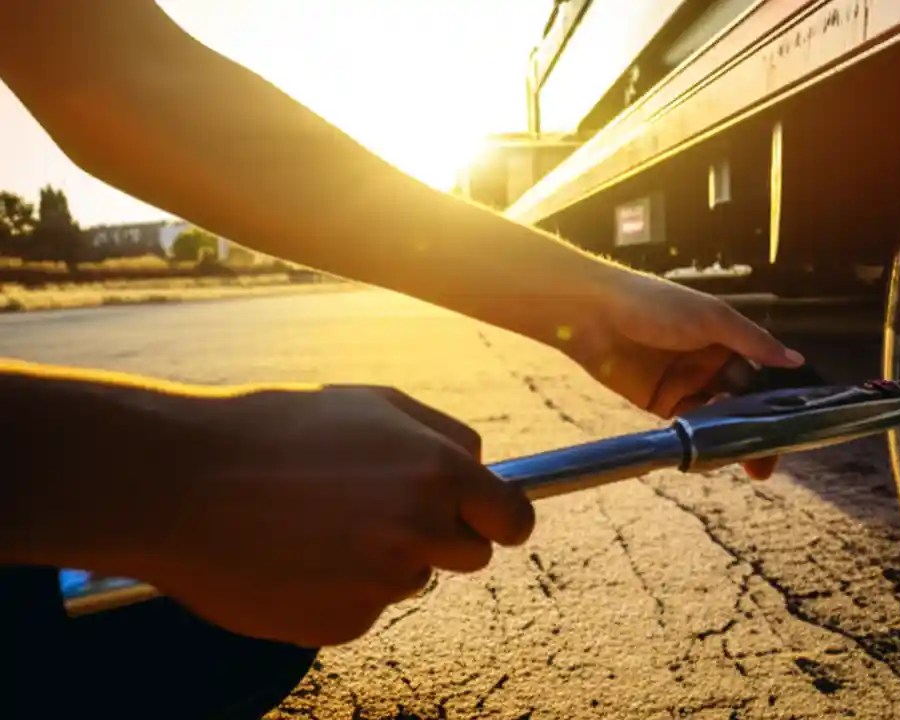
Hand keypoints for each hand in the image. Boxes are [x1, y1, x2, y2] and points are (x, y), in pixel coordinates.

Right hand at [114, 385, 533, 647]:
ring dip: (380, 559)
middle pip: (472, 555)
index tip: (493, 520)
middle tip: (384, 511)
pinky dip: (338, 589)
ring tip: (315, 522)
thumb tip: (482, 465)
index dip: (503, 518)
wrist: (181, 483)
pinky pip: (361, 609)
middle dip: (443, 537)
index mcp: (437, 472)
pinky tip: (293, 555)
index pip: (514, 519)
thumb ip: (441, 433)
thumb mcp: (370, 403)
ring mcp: (380, 584)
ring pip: (408, 579)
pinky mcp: (340, 624)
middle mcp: (419, 531)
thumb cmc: (277, 429)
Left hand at [567, 270, 805, 478]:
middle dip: (758, 433)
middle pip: (745, 404)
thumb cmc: (655, 304)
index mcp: (729, 339)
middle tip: (766, 463)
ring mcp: (688, 384)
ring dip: (732, 440)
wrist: (594, 314)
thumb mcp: (712, 318)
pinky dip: (703, 440)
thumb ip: (753, 342)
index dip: (778, 404)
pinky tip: (712, 450)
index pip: (763, 376)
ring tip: (742, 460)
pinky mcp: (663, 403)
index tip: (793, 431)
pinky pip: (691, 427)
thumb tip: (796, 361)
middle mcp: (712, 363)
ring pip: (720, 420)